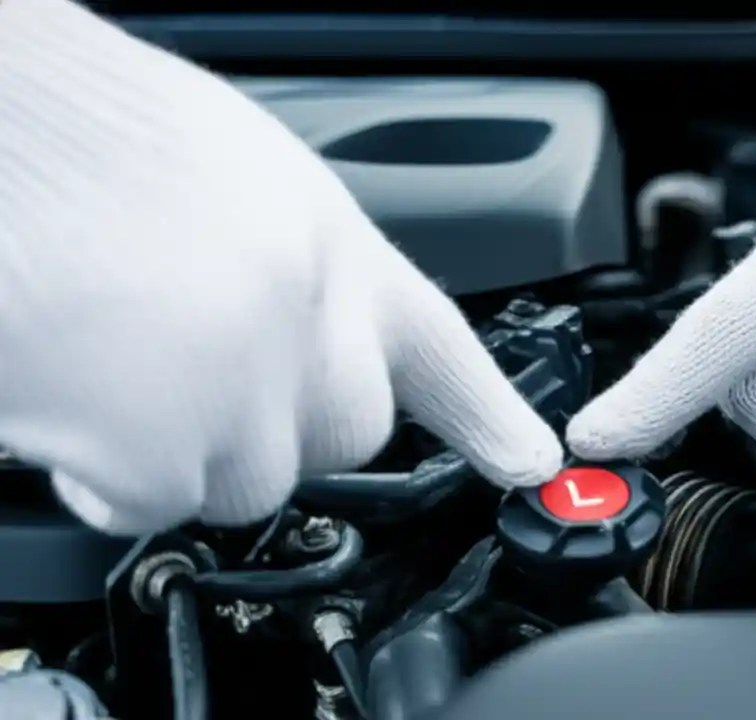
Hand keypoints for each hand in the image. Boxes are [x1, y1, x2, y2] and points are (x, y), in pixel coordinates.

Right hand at [0, 0, 560, 533]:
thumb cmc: (83, 135)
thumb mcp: (230, 179)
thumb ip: (289, 267)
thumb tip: (296, 329)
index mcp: (330, 242)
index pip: (442, 348)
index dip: (490, 416)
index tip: (530, 462)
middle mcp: (310, 318)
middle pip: (346, 435)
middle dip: (277, 424)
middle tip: (187, 362)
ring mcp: (244, 388)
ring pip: (245, 482)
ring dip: (179, 446)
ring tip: (108, 353)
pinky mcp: (162, 446)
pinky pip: (151, 505)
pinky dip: (103, 472)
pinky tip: (68, 390)